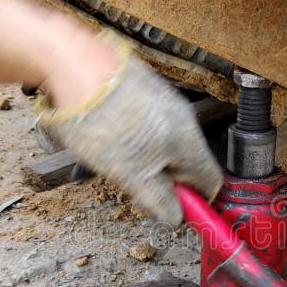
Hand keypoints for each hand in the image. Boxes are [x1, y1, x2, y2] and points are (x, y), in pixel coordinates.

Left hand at [37, 32, 222, 225]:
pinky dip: (137, 140)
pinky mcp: (147, 93)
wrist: (75, 67)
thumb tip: (175, 218)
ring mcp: (166, 103)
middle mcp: (184, 120)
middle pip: (187, 165)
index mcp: (188, 141)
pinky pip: (152, 128)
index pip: (211, 182)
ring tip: (116, 158)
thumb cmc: (101, 120)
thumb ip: (158, 201)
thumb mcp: (130, 175)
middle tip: (134, 184)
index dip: (195, 201)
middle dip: (165, 181)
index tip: (176, 211)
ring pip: (167, 147)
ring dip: (148, 161)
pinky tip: (111, 138)